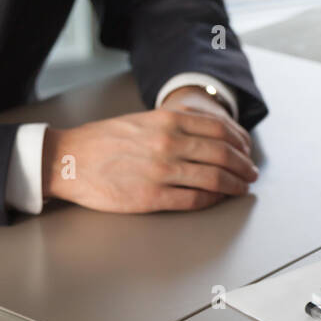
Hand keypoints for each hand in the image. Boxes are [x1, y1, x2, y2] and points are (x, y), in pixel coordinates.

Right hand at [41, 90, 256, 212]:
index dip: (241, 142)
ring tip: (243, 188)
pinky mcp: (152, 197)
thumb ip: (176, 124)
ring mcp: (162, 171)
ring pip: (214, 178)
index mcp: (168, 121)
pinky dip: (213, 200)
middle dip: (244, 166)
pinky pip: (194, 200)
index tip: (248, 150)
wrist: (69, 160)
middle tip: (251, 173)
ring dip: (235, 184)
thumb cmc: (104, 140)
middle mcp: (169, 143)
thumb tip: (210, 134)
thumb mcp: (143, 120)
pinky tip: (219, 199)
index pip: (220, 129)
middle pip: (223, 154)